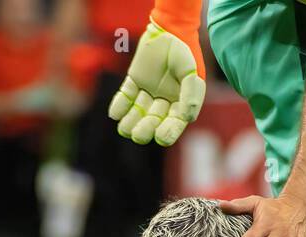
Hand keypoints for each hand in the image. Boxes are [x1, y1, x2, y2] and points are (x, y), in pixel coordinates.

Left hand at [108, 20, 205, 146]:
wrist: (169, 30)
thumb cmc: (185, 53)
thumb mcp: (191, 74)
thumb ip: (191, 95)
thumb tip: (188, 119)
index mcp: (180, 104)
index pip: (173, 123)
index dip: (167, 132)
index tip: (160, 138)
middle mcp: (163, 102)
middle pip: (152, 121)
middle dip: (145, 129)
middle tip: (138, 135)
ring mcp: (148, 92)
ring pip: (137, 112)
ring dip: (130, 121)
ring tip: (124, 129)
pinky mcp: (134, 82)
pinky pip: (125, 97)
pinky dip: (119, 105)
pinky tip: (114, 114)